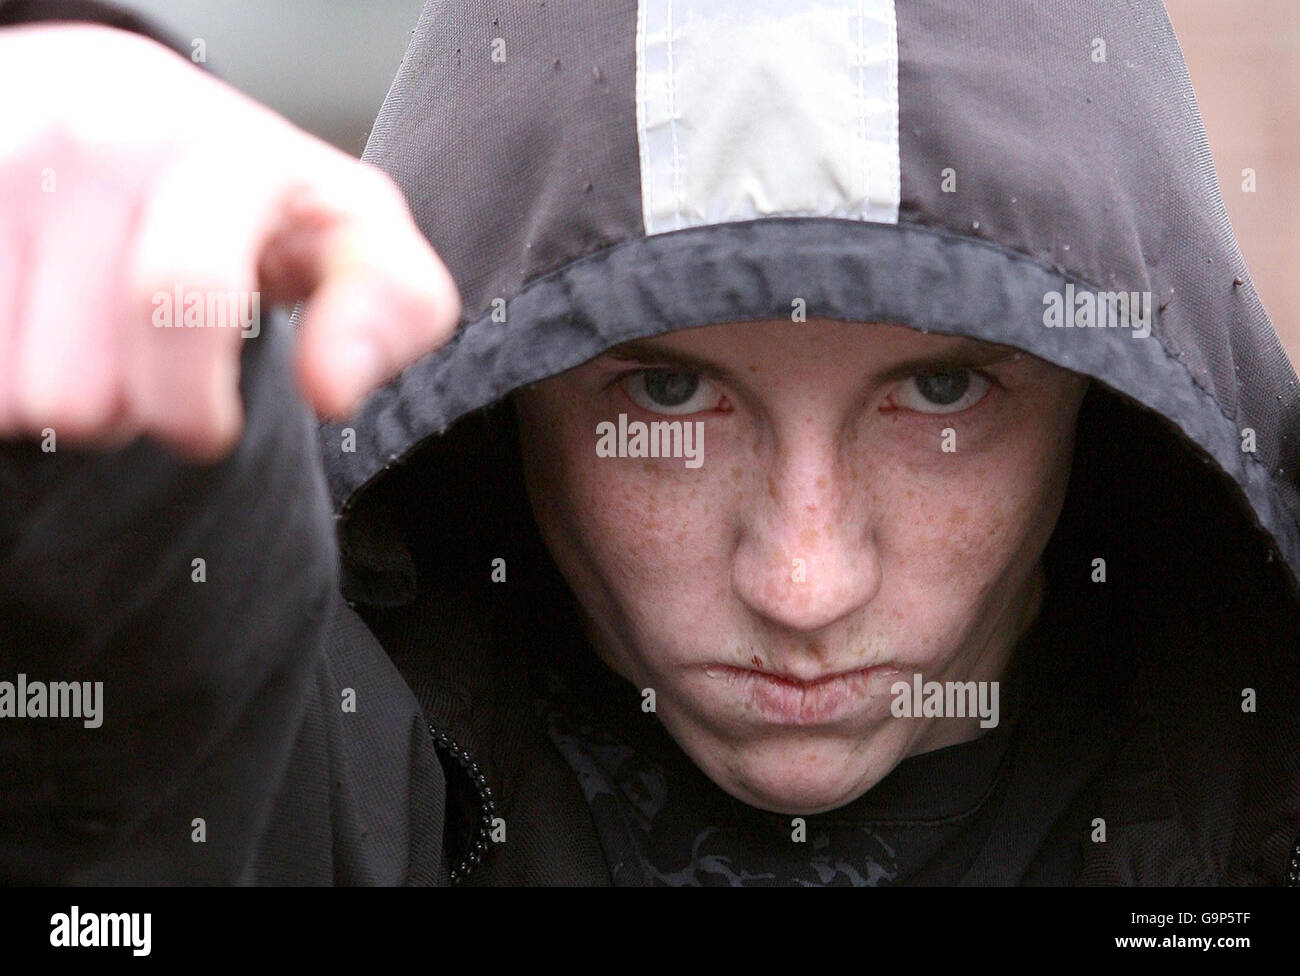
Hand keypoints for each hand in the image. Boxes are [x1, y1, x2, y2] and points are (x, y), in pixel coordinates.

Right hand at [0, 24, 460, 459]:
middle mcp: (99, 136)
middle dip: (121, 412)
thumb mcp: (355, 241)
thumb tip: (331, 390)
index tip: (205, 431)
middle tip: (149, 364)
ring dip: (47, 391)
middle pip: (76, 392)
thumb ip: (389, 313)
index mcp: (222, 155)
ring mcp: (2, 154)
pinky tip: (36, 315)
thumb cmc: (255, 199)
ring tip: (90, 332)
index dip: (189, 407)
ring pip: (7, 393)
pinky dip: (1, 365)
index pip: (178, 299)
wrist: (120, 103)